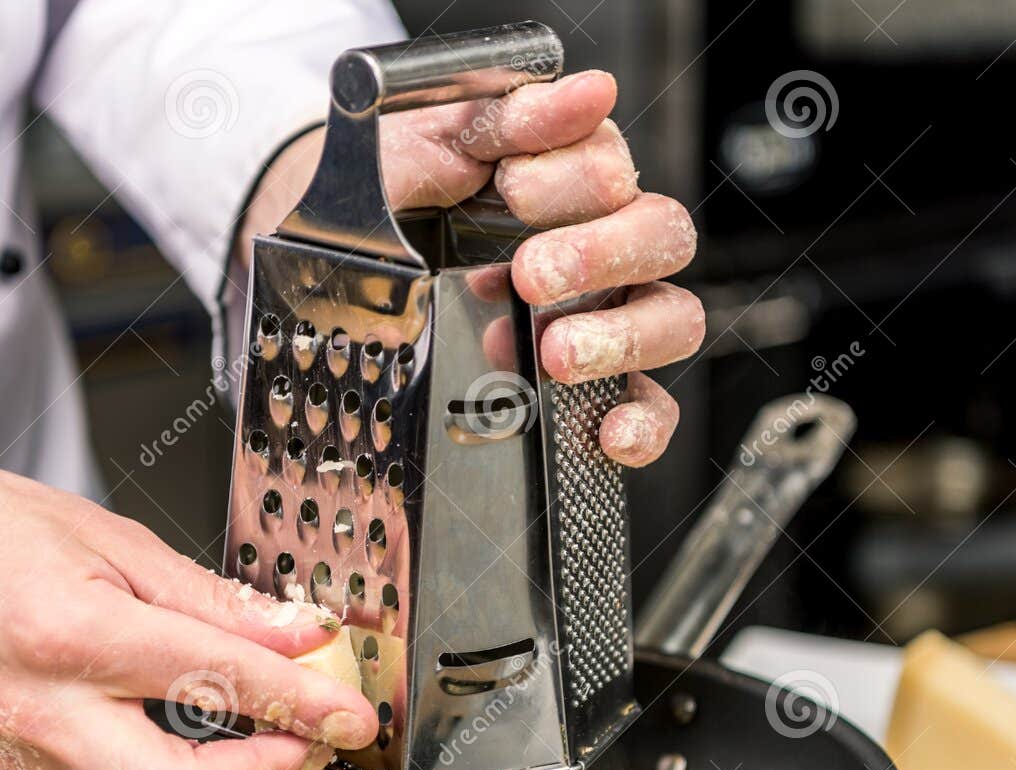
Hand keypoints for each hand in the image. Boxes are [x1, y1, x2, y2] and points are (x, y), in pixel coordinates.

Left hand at [245, 71, 700, 466]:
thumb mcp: (432, 140)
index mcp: (574, 176)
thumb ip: (506, 119)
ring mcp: (606, 317)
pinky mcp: (596, 387)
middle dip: (602, 255)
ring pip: (672, 319)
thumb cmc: (401, 190)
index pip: (617, 169)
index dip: (573, 179)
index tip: (513, 189)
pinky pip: (650, 408)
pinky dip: (642, 424)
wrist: (344, 252)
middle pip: (662, 237)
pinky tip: (608, 431)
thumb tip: (592, 93)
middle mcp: (604, 245)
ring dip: (622, 337)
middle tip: (531, 272)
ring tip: (554, 353)